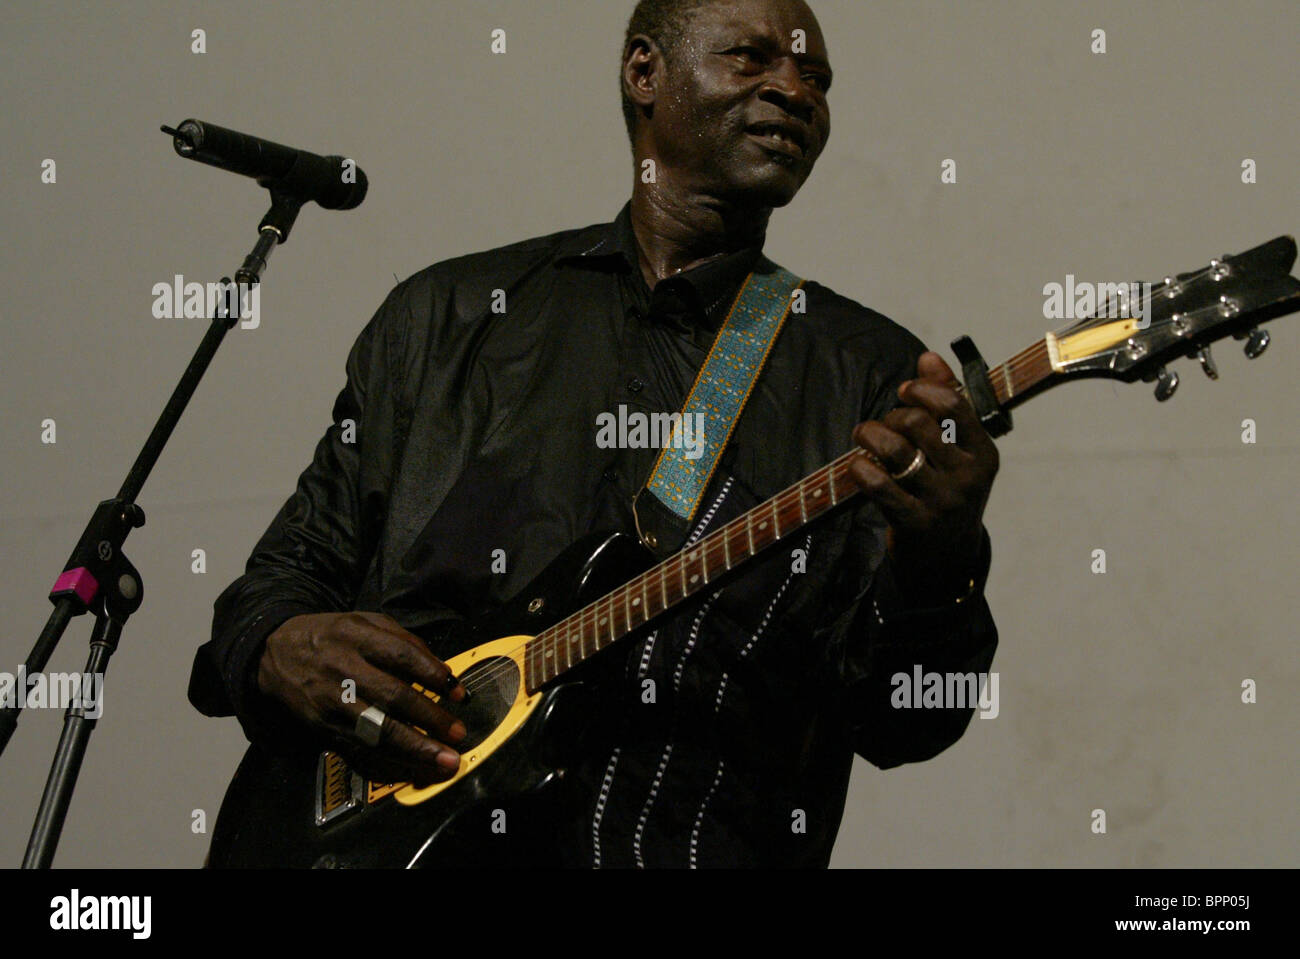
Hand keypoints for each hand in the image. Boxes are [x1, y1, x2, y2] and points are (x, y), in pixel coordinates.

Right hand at [256, 611, 467, 786]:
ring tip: (442, 760)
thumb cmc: (332, 636)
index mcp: (356, 636)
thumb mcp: (365, 621)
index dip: (434, 676)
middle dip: (430, 719)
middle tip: (459, 734)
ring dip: (413, 749)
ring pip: (375, 730)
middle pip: (392, 696)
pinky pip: (359, 749)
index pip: (403, 656)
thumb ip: (403, 641)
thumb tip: (441, 672)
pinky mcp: (323, 728)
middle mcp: (342, 669)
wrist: (275, 653)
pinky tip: (411, 768)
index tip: (460, 694)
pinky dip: (388, 761)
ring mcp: (330, 702)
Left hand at [848, 351, 999, 603]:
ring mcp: (941, 502)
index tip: (904, 391)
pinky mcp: (914, 524)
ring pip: (896, 450)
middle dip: (891, 416)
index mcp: (983, 453)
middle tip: (883, 425)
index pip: (954, 404)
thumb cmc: (948, 491)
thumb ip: (946, 401)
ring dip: (870, 435)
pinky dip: (861, 467)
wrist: (947, 559)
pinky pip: (878, 485)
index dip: (921, 389)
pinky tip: (858, 464)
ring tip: (864, 436)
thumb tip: (928, 357)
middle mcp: (966, 477)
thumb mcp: (959, 450)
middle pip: (917, 424)